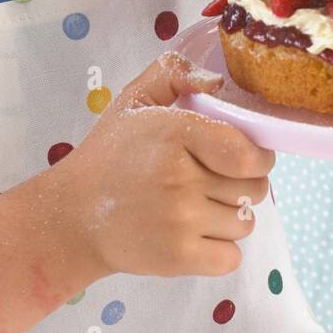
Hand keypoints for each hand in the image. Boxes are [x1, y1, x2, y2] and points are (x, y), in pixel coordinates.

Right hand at [48, 51, 273, 278]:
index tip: (247, 158)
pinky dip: (221, 250)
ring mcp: (181, 221)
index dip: (259, 158)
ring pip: (246, 223)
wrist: (73, 216)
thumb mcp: (133, 101)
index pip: (249, 154)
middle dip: (243, 185)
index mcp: (176, 134)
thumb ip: (174, 74)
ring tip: (199, 207)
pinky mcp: (178, 258)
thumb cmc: (110, 155)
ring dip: (231, 217)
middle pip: (255, 189)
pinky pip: (232, 257)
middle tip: (213, 182)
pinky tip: (196, 234)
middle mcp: (181, 179)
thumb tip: (217, 81)